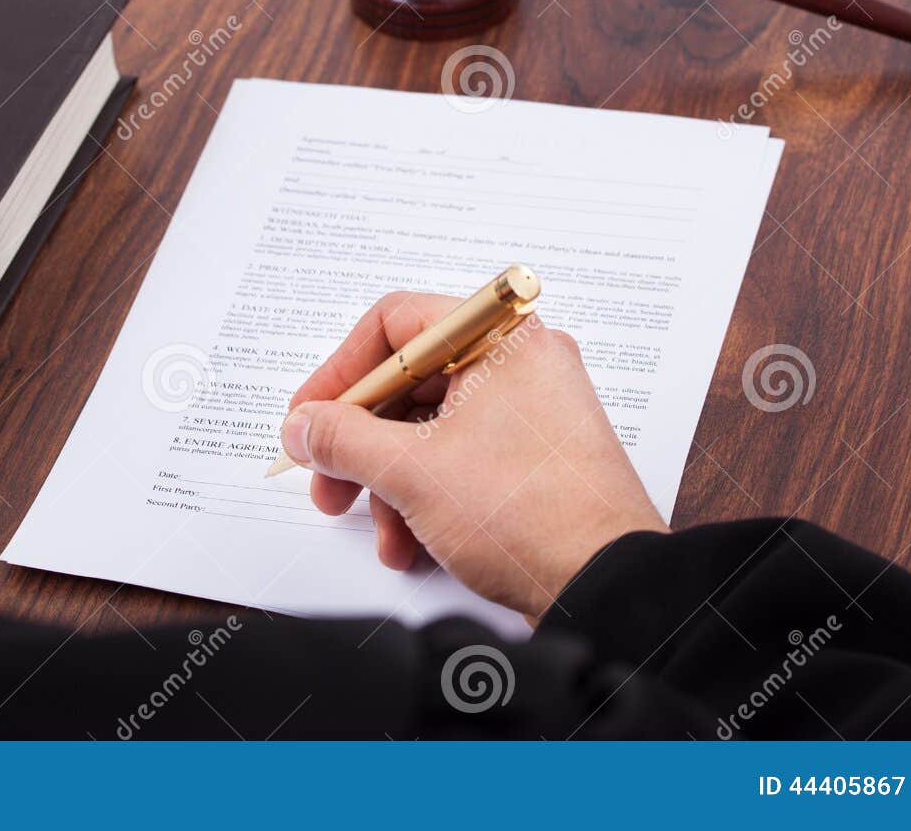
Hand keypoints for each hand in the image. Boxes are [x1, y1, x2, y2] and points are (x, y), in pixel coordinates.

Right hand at [280, 292, 665, 618]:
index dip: (340, 371)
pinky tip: (411, 544)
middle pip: (410, 382)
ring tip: (377, 531)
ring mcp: (534, 411)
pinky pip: (464, 457)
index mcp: (500, 337)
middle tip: (326, 481)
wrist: (606, 586)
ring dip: (390, 481)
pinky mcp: (537, 458)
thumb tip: (303, 425)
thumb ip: (343, 438)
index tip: (307, 416)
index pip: (396, 324)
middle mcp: (522, 363)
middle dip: (359, 442)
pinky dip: (428, 495)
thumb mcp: (411, 472)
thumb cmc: (530, 514)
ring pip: (432, 428)